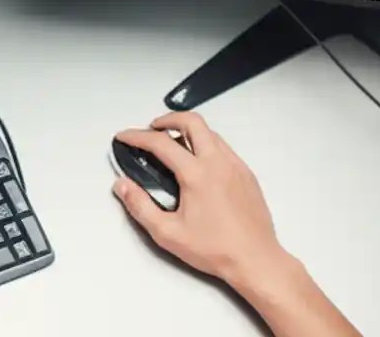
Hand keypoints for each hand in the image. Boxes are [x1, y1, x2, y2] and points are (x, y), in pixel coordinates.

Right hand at [112, 111, 288, 286]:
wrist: (256, 260)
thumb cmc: (216, 250)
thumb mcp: (167, 233)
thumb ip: (139, 206)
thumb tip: (123, 186)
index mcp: (197, 174)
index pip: (160, 142)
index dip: (137, 136)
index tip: (125, 138)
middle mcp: (218, 163)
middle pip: (192, 121)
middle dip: (167, 119)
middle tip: (152, 129)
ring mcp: (236, 166)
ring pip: (210, 132)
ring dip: (188, 130)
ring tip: (173, 144)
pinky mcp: (246, 174)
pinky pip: (224, 147)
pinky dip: (206, 144)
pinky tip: (198, 163)